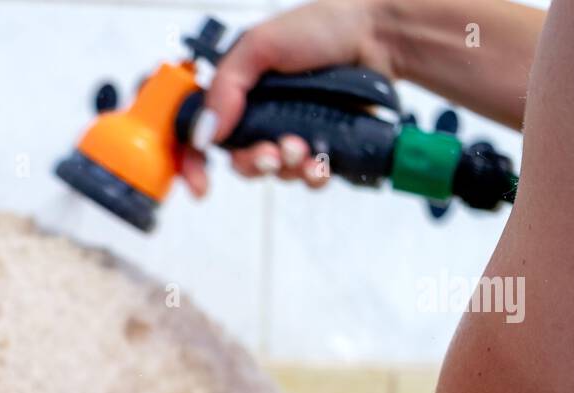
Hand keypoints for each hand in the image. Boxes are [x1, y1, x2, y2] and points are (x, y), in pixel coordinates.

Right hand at [181, 0, 396, 195]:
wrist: (379, 36)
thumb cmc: (322, 27)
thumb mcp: (259, 46)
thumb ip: (225, 88)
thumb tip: (205, 133)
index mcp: (239, 92)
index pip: (203, 133)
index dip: (194, 162)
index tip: (199, 185)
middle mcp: (262, 114)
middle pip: (240, 160)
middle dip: (254, 162)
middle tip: (271, 152)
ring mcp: (292, 131)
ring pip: (275, 171)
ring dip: (287, 167)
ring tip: (304, 146)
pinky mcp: (322, 145)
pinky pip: (308, 176)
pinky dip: (313, 174)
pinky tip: (321, 162)